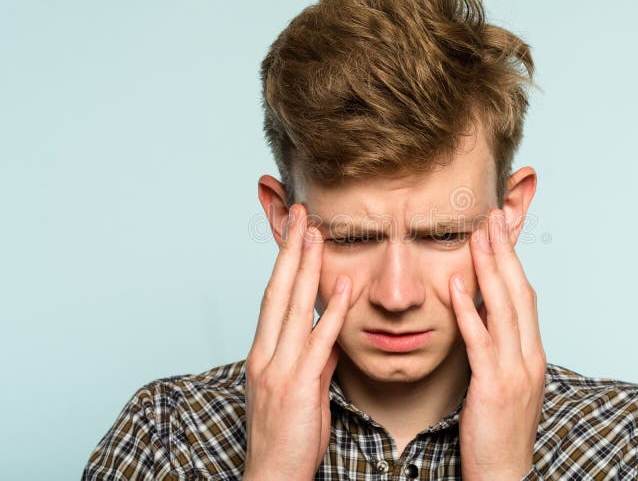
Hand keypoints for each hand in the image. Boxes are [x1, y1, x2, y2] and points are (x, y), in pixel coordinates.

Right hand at [243, 203, 352, 479]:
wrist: (274, 475)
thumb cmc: (289, 436)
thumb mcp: (302, 390)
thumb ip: (315, 359)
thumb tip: (330, 335)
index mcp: (264, 353)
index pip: (274, 296)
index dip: (285, 262)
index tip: (296, 233)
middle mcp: (266, 353)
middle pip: (278, 290)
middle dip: (290, 250)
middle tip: (301, 214)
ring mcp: (279, 368)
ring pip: (292, 307)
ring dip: (306, 267)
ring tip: (316, 232)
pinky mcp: (297, 385)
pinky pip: (317, 341)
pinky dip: (331, 312)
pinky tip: (341, 286)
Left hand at [450, 209, 545, 480]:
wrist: (505, 473)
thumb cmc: (499, 430)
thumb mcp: (505, 382)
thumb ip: (498, 348)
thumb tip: (482, 316)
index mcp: (532, 354)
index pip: (525, 296)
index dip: (512, 261)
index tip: (499, 231)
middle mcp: (529, 356)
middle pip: (519, 292)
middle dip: (505, 251)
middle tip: (491, 216)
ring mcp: (515, 371)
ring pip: (505, 308)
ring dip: (490, 268)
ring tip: (477, 235)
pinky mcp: (494, 386)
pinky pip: (481, 340)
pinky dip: (470, 309)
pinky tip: (458, 284)